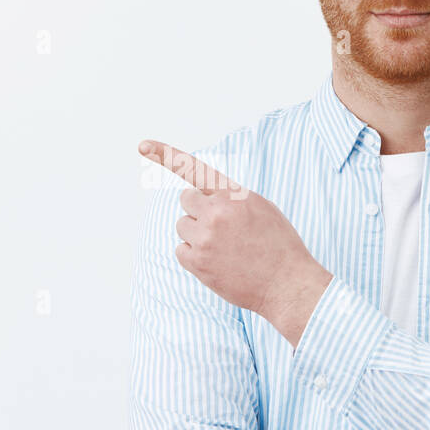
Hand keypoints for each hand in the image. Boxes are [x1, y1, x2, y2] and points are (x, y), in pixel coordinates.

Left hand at [138, 139, 331, 333]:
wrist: (286, 283)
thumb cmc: (278, 244)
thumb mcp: (261, 207)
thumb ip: (231, 196)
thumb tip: (207, 195)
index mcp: (233, 195)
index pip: (194, 169)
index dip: (165, 154)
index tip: (143, 146)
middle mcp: (216, 212)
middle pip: (187, 200)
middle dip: (199, 210)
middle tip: (222, 226)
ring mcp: (205, 238)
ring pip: (183, 225)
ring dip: (197, 233)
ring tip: (224, 247)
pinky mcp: (197, 262)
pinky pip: (181, 250)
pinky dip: (194, 255)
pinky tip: (217, 261)